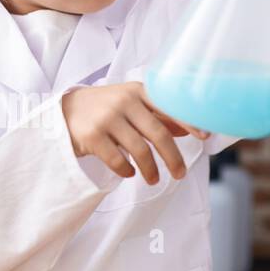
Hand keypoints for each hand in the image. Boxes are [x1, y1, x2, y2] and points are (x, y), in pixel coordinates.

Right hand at [61, 82, 207, 183]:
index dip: (189, 122)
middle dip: (173, 158)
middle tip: (180, 174)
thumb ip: (157, 115)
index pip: (169, 106)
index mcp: (137, 91)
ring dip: (151, 170)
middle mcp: (124, 102)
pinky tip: (129, 173)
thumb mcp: (130, 105)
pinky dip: (127, 171)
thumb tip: (189, 129)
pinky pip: (118, 161)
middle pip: (158, 134)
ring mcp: (107, 118)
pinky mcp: (92, 136)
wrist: (63, 111)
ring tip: (154, 179)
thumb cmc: (104, 108)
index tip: (205, 137)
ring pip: (140, 151)